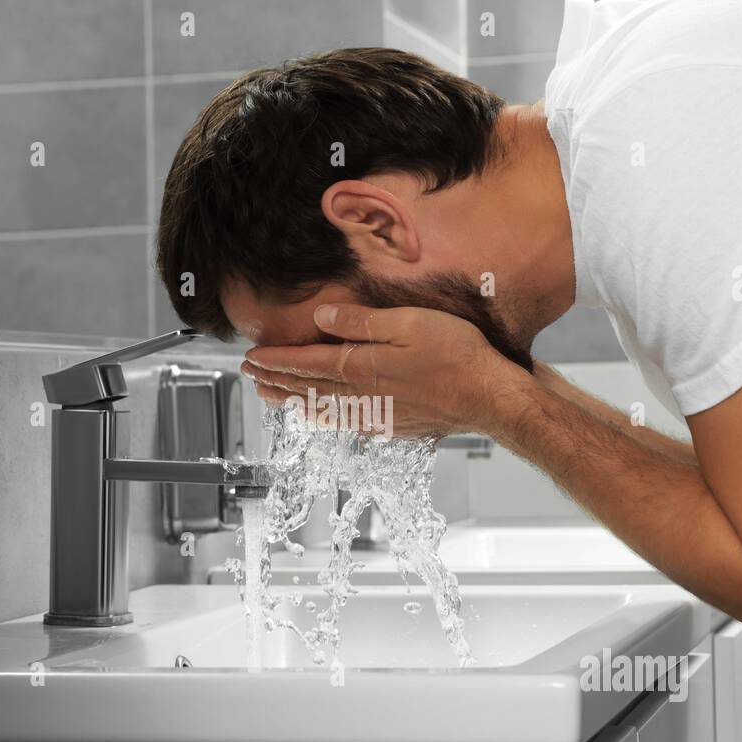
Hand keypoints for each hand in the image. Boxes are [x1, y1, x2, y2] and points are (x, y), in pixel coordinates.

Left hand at [242, 302, 535, 437]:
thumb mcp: (409, 323)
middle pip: (310, 388)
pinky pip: (348, 423)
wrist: (491, 398)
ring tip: (271, 398)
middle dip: (277, 380)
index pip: (307, 363)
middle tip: (250, 377)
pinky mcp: (396, 425)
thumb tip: (322, 317)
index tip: (252, 358)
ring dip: (294, 401)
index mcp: (363, 368)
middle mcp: (364, 396)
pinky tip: (322, 418)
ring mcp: (379, 414)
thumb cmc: (458, 356)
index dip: (277, 361)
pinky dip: (327, 418)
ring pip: (325, 408)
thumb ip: (362, 321)